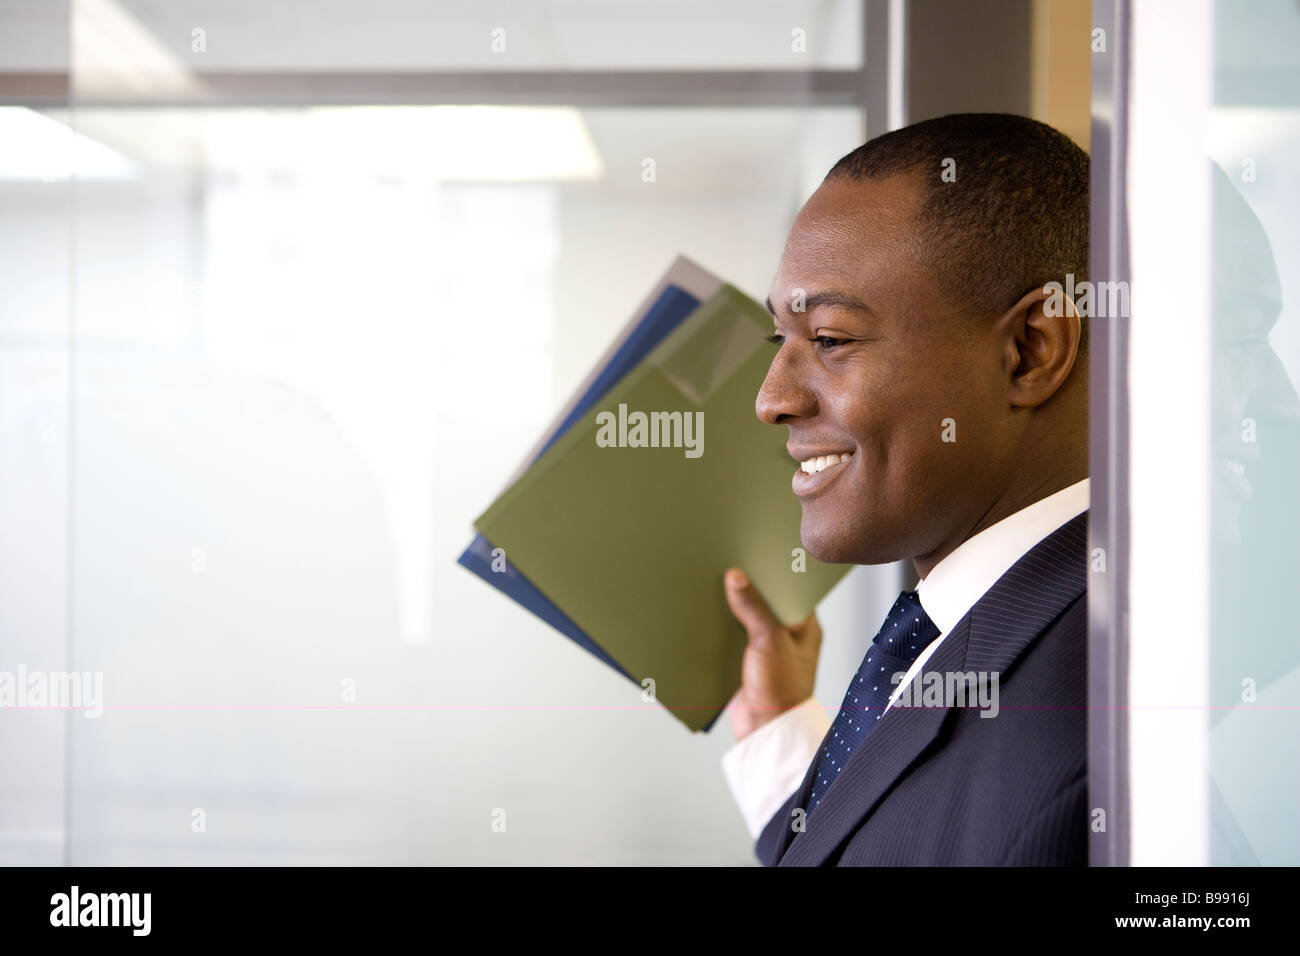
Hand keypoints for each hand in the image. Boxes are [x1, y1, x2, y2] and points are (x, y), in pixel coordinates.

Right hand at [723, 567, 822, 739]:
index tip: (753, 550)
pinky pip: (729, 637)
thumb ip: (753, 607)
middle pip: (764, 601)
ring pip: (744, 618)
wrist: (764, 732)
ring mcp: (764, 648)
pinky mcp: (744, 661)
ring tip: (708, 582)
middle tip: (726, 561)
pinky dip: (717, 627)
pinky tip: (701, 613)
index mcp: (804, 626)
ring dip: (728, 607)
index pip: (790, 588)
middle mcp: (785, 634)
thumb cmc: (781, 690)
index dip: (772, 570)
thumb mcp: (769, 641)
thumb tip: (736, 575)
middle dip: (745, 586)